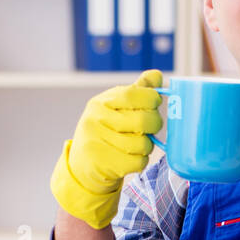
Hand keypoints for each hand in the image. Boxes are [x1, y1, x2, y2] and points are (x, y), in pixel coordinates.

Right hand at [49, 70, 163, 227]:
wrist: (83, 163)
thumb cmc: (106, 130)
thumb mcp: (117, 107)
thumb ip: (138, 90)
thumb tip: (157, 75)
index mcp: (101, 102)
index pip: (133, 93)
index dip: (151, 98)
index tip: (155, 103)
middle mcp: (96, 119)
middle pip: (143, 120)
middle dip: (154, 124)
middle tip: (151, 127)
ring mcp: (97, 142)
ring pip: (143, 144)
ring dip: (147, 146)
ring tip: (137, 144)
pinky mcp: (103, 163)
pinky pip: (138, 162)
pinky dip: (140, 161)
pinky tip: (130, 157)